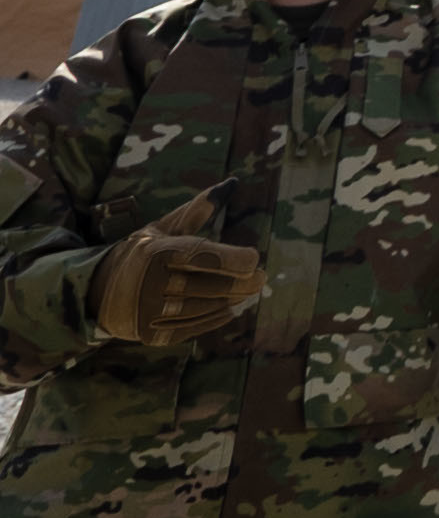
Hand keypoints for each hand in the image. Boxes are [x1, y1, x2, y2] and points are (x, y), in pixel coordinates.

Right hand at [89, 195, 261, 346]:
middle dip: (240, 283)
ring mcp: (149, 312)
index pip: (201, 257)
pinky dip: (213, 318)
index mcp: (157, 252)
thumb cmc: (142, 253)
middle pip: (207, 286)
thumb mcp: (162, 228)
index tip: (255, 259)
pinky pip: (191, 328)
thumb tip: (231, 183)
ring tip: (248, 292)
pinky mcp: (151, 334)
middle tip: (261, 279)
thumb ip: (197, 210)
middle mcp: (151, 283)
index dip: (232, 259)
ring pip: (202, 308)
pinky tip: (228, 308)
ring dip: (230, 301)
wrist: (97, 291)